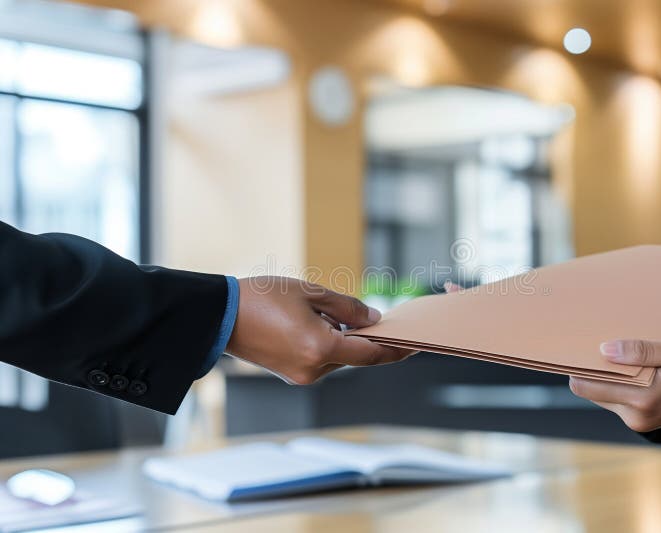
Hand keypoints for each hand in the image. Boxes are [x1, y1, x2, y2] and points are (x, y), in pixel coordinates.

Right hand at [226, 277, 413, 384]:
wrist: (219, 316)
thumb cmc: (263, 298)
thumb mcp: (311, 293)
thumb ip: (348, 307)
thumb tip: (374, 319)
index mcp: (322, 348)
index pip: (372, 354)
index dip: (396, 350)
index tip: (415, 345)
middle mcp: (314, 369)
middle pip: (354, 354)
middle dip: (364, 335)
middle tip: (369, 312)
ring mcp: (302, 376)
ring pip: (337, 357)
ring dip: (342, 337)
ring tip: (322, 309)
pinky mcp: (291, 374)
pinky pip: (321, 360)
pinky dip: (326, 343)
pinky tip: (314, 322)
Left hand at [569, 339, 660, 431]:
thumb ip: (641, 352)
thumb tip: (604, 350)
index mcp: (643, 398)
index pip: (588, 386)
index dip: (575, 367)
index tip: (569, 348)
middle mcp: (636, 416)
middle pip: (592, 390)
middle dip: (590, 368)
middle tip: (593, 342)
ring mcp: (639, 421)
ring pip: (604, 394)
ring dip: (606, 375)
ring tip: (617, 352)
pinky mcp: (643, 421)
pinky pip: (618, 398)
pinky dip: (619, 383)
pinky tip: (630, 366)